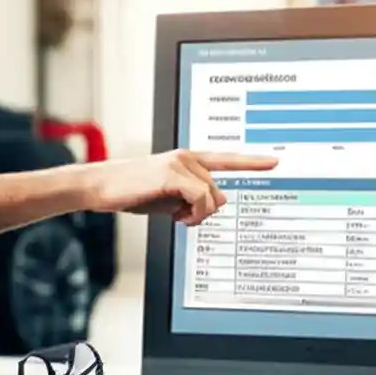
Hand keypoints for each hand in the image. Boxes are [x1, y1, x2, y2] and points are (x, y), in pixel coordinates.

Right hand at [85, 150, 278, 225]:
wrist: (101, 186)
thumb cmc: (132, 191)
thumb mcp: (168, 198)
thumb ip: (194, 198)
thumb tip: (221, 201)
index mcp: (187, 159)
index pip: (226, 158)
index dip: (251, 161)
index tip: (274, 162)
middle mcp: (187, 156)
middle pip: (218, 190)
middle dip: (204, 211)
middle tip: (181, 218)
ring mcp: (180, 163)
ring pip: (212, 196)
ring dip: (198, 214)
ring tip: (176, 216)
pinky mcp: (172, 173)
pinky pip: (201, 198)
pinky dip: (194, 214)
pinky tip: (178, 218)